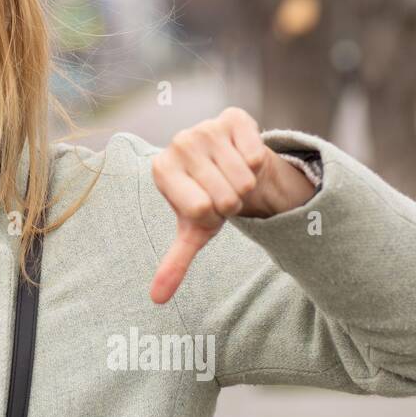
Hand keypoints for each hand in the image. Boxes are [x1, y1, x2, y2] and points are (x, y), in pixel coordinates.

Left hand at [149, 107, 314, 304]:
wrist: (230, 165)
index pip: (198, 209)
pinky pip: (257, 155)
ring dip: (245, 185)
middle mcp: (178, 143)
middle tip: (222, 192)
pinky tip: (244, 158)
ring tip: (232, 177)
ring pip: (244, 179)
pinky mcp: (233, 117)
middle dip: (230, 203)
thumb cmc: (207, 200)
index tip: (205, 207)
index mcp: (160, 169)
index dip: (211, 216)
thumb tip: (157, 299)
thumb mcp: (194, 231)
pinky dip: (258, 163)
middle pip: (225, 196)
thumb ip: (175, 263)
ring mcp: (204, 127)